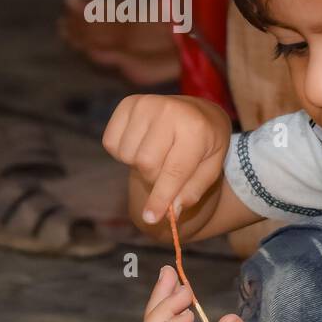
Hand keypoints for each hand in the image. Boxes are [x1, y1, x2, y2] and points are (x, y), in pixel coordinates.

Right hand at [103, 94, 231, 224]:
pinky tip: (143, 143)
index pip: (174, 170)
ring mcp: (146, 103)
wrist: (199, 112)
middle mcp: (169, 110)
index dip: (161, 198)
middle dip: (153, 177)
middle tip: (166, 171)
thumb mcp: (210, 168)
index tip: (151, 218)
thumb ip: (192, 191)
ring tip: (158, 153)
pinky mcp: (127, 103)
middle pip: (146, 164)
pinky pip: (111, 142)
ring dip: (139, 163)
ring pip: (127, 154)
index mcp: (195, 128)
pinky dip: (124, 151)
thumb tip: (170, 212)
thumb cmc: (206, 144)